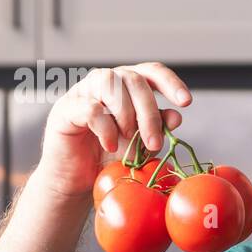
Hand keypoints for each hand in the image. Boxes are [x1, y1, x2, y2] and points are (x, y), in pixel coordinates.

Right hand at [36, 62, 192, 199]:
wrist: (76, 180)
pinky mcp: (66, 108)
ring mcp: (83, 92)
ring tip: (128, 139)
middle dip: (150, 113)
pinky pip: (91, 108)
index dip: (170, 83)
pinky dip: (107, 129)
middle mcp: (105, 82)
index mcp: (126, 86)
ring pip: (111, 84)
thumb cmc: (107, 158)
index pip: (151, 72)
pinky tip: (110, 145)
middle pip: (135, 80)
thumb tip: (175, 116)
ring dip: (127, 116)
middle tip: (154, 143)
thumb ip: (157, 129)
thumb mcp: (140, 144)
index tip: (186, 102)